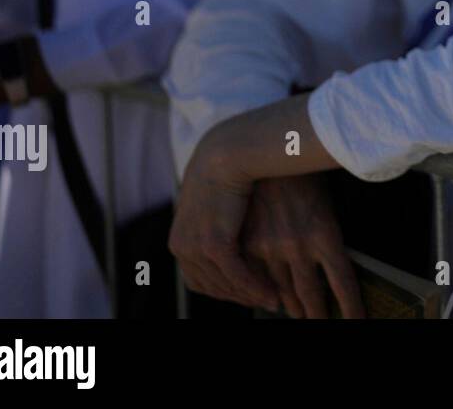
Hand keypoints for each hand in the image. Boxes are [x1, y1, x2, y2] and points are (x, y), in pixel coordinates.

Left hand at [168, 138, 277, 311]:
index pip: (198, 279)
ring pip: (224, 284)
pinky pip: (236, 275)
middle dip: (238, 297)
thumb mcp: (216, 200)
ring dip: (249, 296)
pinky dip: (255, 288)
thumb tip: (233, 232)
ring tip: (273, 299)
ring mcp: (196, 247)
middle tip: (264, 300)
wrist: (228, 151)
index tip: (247, 292)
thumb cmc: (228, 170)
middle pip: (210, 286)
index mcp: (179, 239)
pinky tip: (272, 293)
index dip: (223, 289)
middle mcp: (182, 247)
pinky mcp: (215, 243)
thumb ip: (219, 220)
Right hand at [241, 175, 362, 318]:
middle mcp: (299, 246)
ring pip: (284, 293)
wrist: (265, 154)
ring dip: (293, 309)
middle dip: (319, 316)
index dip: (352, 309)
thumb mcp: (327, 206)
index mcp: (325, 235)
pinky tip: (271, 302)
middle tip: (324, 325)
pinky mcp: (247, 246)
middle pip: (313, 296)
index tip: (358, 323)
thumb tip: (337, 269)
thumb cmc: (303, 178)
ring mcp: (271, 248)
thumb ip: (330, 238)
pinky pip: (257, 280)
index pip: (344, 283)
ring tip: (301, 317)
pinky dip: (265, 294)